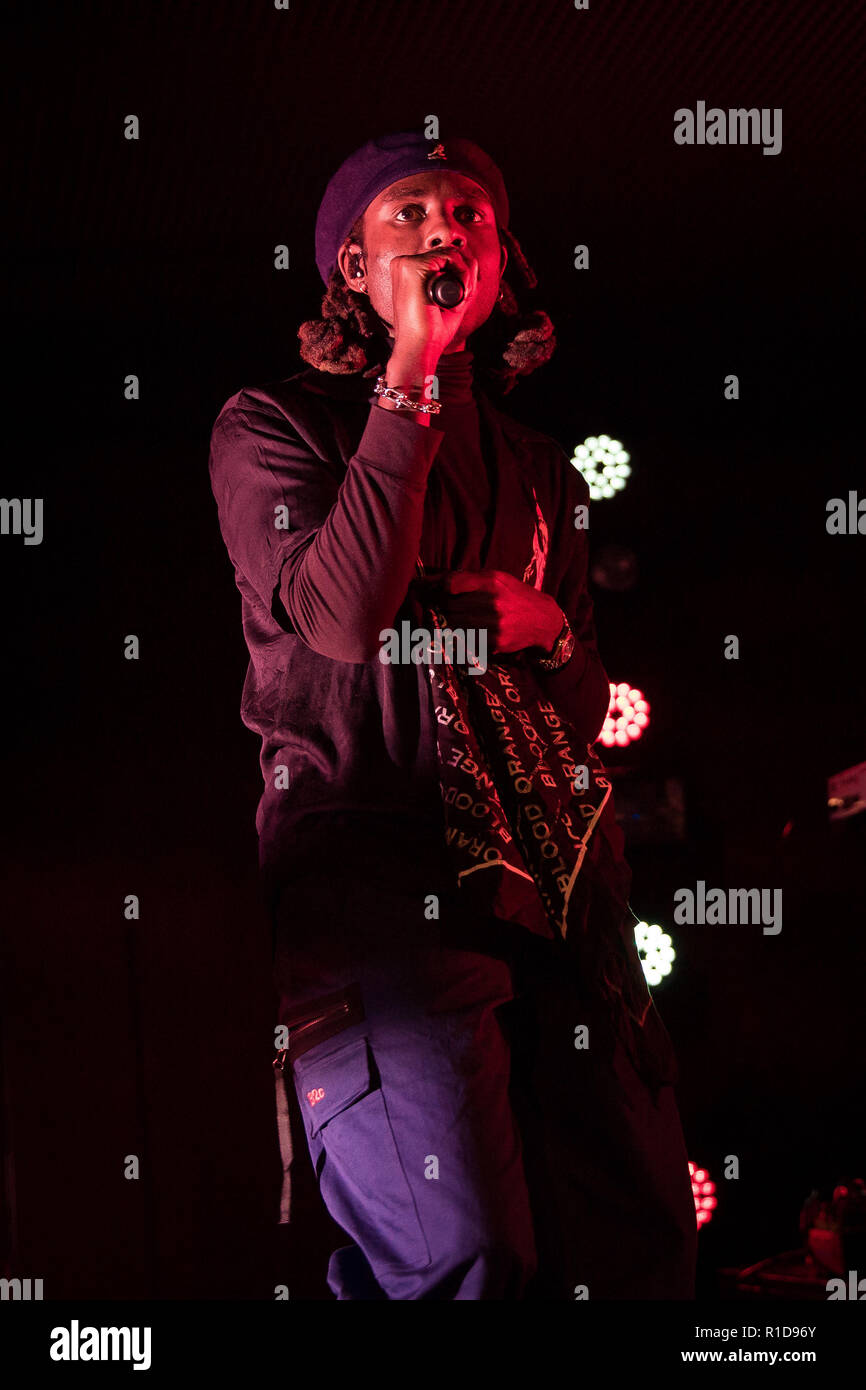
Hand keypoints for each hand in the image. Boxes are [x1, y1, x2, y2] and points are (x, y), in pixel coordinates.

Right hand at [389, 249, 479, 368]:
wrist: (418, 349)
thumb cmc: (430, 333)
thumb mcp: (449, 301)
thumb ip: (458, 281)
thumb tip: (472, 262)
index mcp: (407, 274)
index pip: (440, 259)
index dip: (460, 273)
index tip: (466, 294)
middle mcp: (403, 266)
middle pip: (446, 253)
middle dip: (465, 272)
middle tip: (466, 295)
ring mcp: (405, 264)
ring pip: (450, 253)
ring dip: (465, 274)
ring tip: (463, 296)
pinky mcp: (412, 266)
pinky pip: (449, 256)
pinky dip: (463, 272)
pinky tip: (462, 290)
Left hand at [425, 568, 563, 655]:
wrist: (543, 620)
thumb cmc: (513, 595)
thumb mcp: (496, 578)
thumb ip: (465, 578)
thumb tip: (428, 580)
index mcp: (491, 582)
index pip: (450, 584)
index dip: (435, 588)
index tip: (426, 591)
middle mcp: (492, 603)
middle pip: (448, 607)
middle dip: (437, 607)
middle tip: (433, 606)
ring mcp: (493, 625)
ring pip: (452, 626)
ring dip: (445, 623)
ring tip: (447, 619)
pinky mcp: (494, 643)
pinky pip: (464, 641)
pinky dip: (458, 637)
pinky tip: (462, 632)